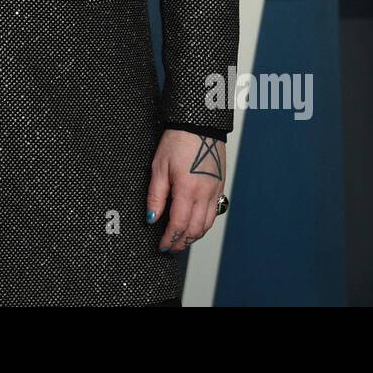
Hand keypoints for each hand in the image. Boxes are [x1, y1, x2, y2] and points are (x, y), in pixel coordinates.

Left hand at [147, 129, 224, 251]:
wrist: (200, 125)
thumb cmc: (177, 141)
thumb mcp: (159, 167)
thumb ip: (156, 196)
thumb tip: (152, 218)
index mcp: (187, 189)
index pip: (178, 225)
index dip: (169, 239)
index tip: (161, 246)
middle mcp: (205, 194)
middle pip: (195, 229)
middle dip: (181, 242)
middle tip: (170, 248)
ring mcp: (215, 191)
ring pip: (207, 224)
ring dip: (194, 237)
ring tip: (181, 241)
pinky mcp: (220, 187)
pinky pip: (214, 213)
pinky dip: (204, 225)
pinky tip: (195, 226)